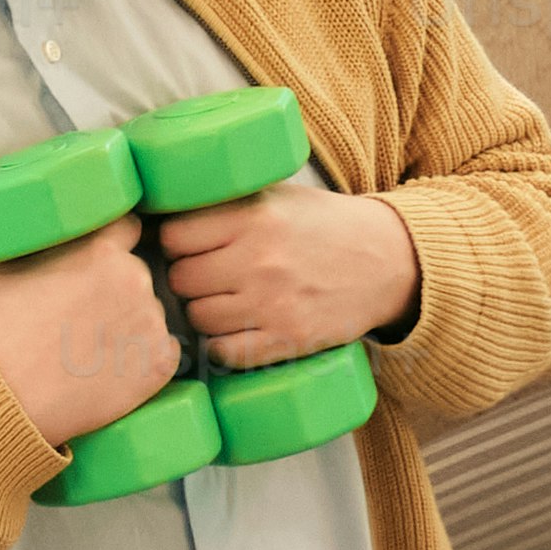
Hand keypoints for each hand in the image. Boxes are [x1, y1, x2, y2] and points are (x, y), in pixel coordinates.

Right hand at [0, 213, 178, 443]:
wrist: (8, 395)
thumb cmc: (2, 331)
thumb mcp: (13, 264)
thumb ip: (51, 242)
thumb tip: (60, 232)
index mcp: (102, 249)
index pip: (128, 228)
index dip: (114, 246)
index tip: (102, 264)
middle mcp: (135, 279)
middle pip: (137, 275)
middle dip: (117, 291)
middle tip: (85, 318)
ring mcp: (151, 322)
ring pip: (149, 314)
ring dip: (130, 326)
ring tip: (92, 350)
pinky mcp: (159, 363)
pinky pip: (164, 352)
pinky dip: (144, 359)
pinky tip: (112, 370)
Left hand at [152, 181, 421, 369]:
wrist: (388, 262)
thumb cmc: (325, 226)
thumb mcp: (279, 198)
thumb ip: (229, 204)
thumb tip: (163, 210)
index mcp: (254, 218)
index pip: (174, 236)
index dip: (177, 241)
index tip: (188, 245)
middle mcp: (258, 260)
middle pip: (181, 279)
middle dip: (189, 278)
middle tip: (209, 275)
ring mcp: (271, 304)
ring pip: (197, 317)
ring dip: (204, 311)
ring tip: (226, 299)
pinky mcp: (285, 339)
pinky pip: (223, 351)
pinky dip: (223, 344)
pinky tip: (236, 329)